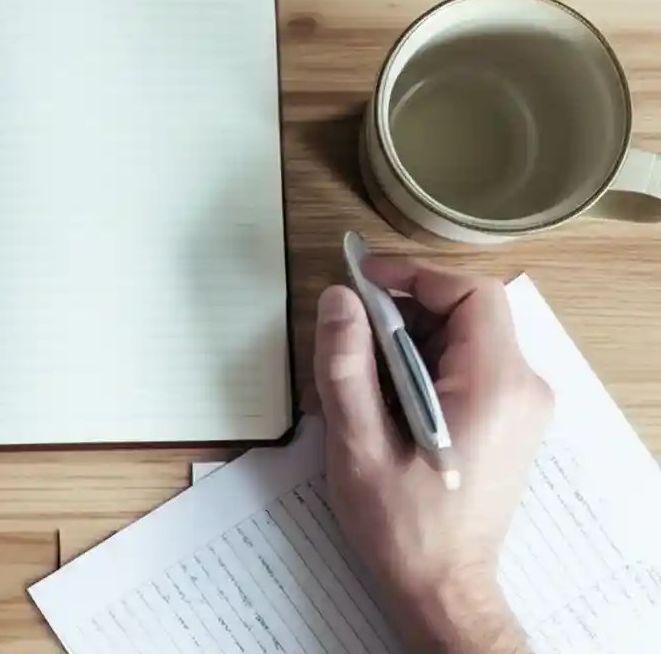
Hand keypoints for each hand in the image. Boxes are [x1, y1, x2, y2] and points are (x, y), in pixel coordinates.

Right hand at [313, 256, 551, 653]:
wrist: (442, 585)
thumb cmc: (402, 524)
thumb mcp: (357, 444)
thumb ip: (346, 366)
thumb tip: (339, 300)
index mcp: (493, 386)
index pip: (472, 293)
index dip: (415, 275)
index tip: (365, 280)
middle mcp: (523, 388)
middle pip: (469, 311)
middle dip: (406, 310)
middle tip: (351, 333)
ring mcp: (523, 404)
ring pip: (468, 336)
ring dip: (412, 338)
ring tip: (363, 373)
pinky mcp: (511, 418)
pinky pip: (471, 364)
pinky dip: (428, 362)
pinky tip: (388, 396)